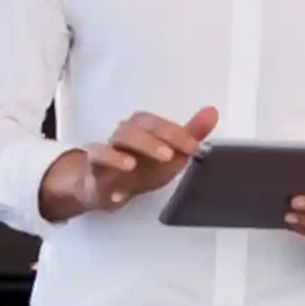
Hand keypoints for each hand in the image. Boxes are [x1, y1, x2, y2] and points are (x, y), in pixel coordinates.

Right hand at [40, 106, 218, 219]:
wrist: (109, 188)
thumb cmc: (143, 167)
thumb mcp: (171, 153)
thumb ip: (191, 134)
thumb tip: (212, 111)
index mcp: (141, 128)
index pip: (154, 123)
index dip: (173, 132)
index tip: (193, 148)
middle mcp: (120, 136)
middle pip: (131, 130)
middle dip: (150, 141)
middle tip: (169, 156)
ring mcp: (104, 155)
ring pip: (106, 148)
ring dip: (118, 156)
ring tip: (132, 166)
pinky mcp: (92, 175)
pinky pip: (93, 174)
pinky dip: (102, 183)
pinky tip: (118, 194)